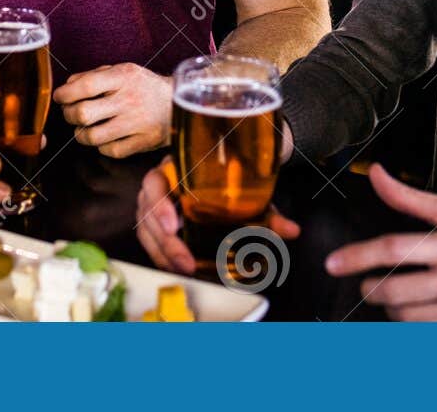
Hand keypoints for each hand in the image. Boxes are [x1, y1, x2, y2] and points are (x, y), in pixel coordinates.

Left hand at [54, 63, 171, 156]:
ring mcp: (136, 123)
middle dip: (69, 115)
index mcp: (123, 77)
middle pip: (83, 114)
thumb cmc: (144, 87)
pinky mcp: (143, 142)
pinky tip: (105, 137)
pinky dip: (102, 146)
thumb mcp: (123, 71)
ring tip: (84, 128)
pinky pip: (110, 151)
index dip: (66, 94)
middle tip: (70, 113)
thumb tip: (68, 86)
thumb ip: (94, 75)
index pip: (86, 86)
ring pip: (92, 137)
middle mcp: (129, 100)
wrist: (178, 104)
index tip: (60, 97)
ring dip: (81, 134)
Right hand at [135, 158, 298, 274]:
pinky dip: (162, 256)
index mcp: (175, 167)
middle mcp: (161, 184)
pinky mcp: (159, 223)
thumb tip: (291, 230)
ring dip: (162, 253)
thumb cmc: (230, 176)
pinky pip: (152, 241)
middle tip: (185, 262)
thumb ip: (266, 209)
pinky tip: (177, 268)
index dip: (159, 205)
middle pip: (146, 212)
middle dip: (164, 242)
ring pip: (145, 230)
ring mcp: (156, 204)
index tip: (174, 225)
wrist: (229, 168)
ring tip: (183, 269)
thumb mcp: (246, 188)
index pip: (154, 181)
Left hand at [328, 164, 436, 321]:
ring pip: (409, 318)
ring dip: (393, 310)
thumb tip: (375, 174)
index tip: (333, 264)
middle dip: (372, 289)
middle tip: (368, 284)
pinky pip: (433, 336)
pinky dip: (419, 327)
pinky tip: (423, 316)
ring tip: (397, 298)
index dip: (359, 257)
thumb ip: (412, 199)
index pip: (395, 249)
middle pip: (395, 291)